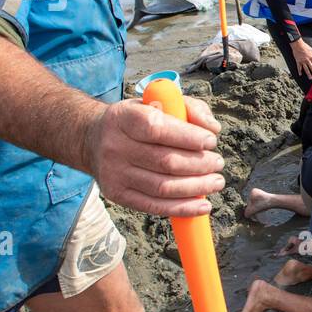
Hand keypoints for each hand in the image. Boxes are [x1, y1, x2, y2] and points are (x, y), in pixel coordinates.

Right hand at [82, 97, 224, 217]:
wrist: (93, 139)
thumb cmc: (138, 119)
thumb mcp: (160, 102)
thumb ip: (190, 108)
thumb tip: (212, 128)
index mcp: (124, 118)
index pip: (157, 129)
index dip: (188, 137)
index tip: (211, 141)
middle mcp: (115, 146)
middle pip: (165, 162)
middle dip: (199, 165)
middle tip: (218, 162)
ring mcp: (114, 173)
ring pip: (163, 187)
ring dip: (197, 187)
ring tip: (216, 182)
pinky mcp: (117, 194)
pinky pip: (154, 206)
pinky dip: (182, 209)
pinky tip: (203, 206)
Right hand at [291, 38, 311, 79]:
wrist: (297, 45)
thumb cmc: (304, 46)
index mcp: (311, 57)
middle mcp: (307, 60)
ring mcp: (302, 61)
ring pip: (306, 69)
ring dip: (308, 74)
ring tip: (310, 78)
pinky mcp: (298, 61)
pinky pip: (299, 67)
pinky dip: (299, 71)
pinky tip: (300, 74)